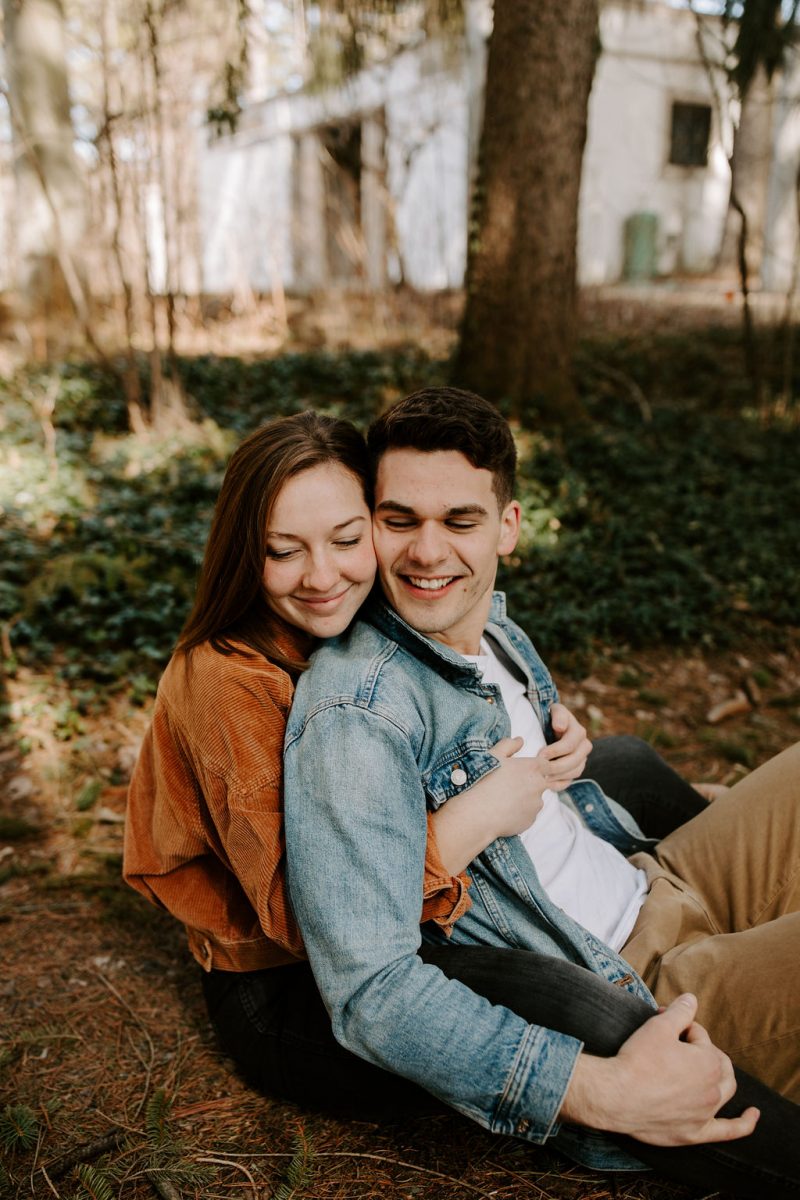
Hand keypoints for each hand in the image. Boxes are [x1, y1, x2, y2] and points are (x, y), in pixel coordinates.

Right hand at [429, 737, 548, 872]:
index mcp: (532, 767)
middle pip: (540, 782)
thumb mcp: (493, 755)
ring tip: (503, 799)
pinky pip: (528, 814)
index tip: (521, 770)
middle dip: (528, 783)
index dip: (534, 766)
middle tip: (508, 785)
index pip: (545, 764)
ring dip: (524, 798)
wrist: (477, 813)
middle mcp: (539, 786)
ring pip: (534, 799)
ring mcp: (536, 805)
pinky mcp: (531, 821)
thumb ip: (509, 744)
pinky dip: (519, 813)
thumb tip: (520, 740)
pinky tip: (503, 811)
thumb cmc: (483, 781)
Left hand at [536, 703, 591, 790]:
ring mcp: (582, 758)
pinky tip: (548, 784)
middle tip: (541, 768)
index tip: (540, 754)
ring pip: (575, 771)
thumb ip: (558, 715)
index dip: (555, 751)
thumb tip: (560, 727)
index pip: (570, 745)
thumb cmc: (552, 718)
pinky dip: (560, 784)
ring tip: (543, 777)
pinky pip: (572, 780)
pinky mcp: (576, 769)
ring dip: (559, 776)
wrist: (553, 727)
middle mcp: (584, 746)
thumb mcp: (555, 711)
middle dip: (556, 766)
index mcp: (579, 732)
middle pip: (575, 761)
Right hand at [560, 994, 759, 1145]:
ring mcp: (706, 1113)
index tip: (664, 1023)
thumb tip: (692, 998)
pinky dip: (744, 1124)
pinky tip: (753, 1116)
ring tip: (711, 1068)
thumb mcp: (658, 1027)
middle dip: (702, 1049)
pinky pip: (728, 1131)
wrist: (616, 1096)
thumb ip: (681, 1011)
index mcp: (708, 1062)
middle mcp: (713, 1089)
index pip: (701, 1038)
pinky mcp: (695, 1133)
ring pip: (724, 1091)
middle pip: (718, 1063)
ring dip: (720, 1076)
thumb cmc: (638, 1060)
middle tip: (677, 1044)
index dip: (683, 1027)